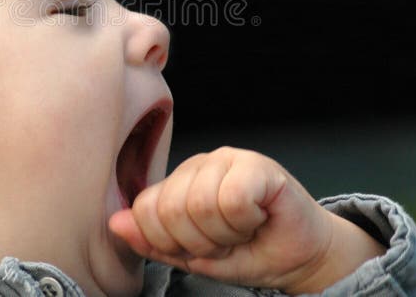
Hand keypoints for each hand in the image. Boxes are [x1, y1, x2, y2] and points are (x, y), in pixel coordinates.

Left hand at [108, 147, 384, 293]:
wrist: (300, 256)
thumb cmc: (248, 251)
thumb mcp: (192, 256)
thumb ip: (152, 242)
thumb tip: (115, 224)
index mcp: (178, 182)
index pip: (146, 210)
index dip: (170, 243)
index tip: (198, 249)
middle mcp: (200, 164)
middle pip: (171, 209)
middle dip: (199, 242)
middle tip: (224, 243)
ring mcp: (229, 160)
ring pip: (201, 205)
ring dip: (225, 235)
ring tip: (241, 232)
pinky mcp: (259, 166)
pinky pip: (233, 199)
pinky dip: (245, 222)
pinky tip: (257, 219)